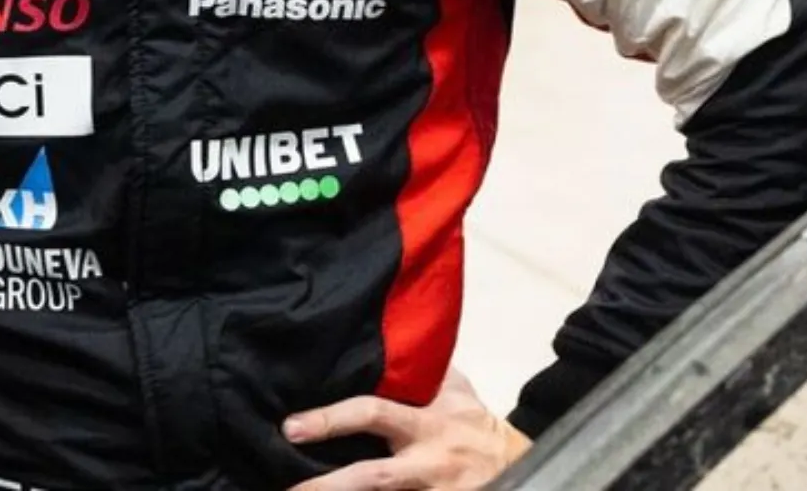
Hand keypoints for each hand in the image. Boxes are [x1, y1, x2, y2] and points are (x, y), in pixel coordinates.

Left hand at [283, 367, 531, 489]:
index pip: (373, 413)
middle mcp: (425, 460)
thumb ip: (417, 364)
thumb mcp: (451, 385)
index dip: (332, 420)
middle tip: (287, 488)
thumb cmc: (473, 420)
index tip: (291, 427)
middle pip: (373, 476)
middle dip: (328, 485)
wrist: (519, 465)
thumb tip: (381, 332)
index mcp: (425, 420)